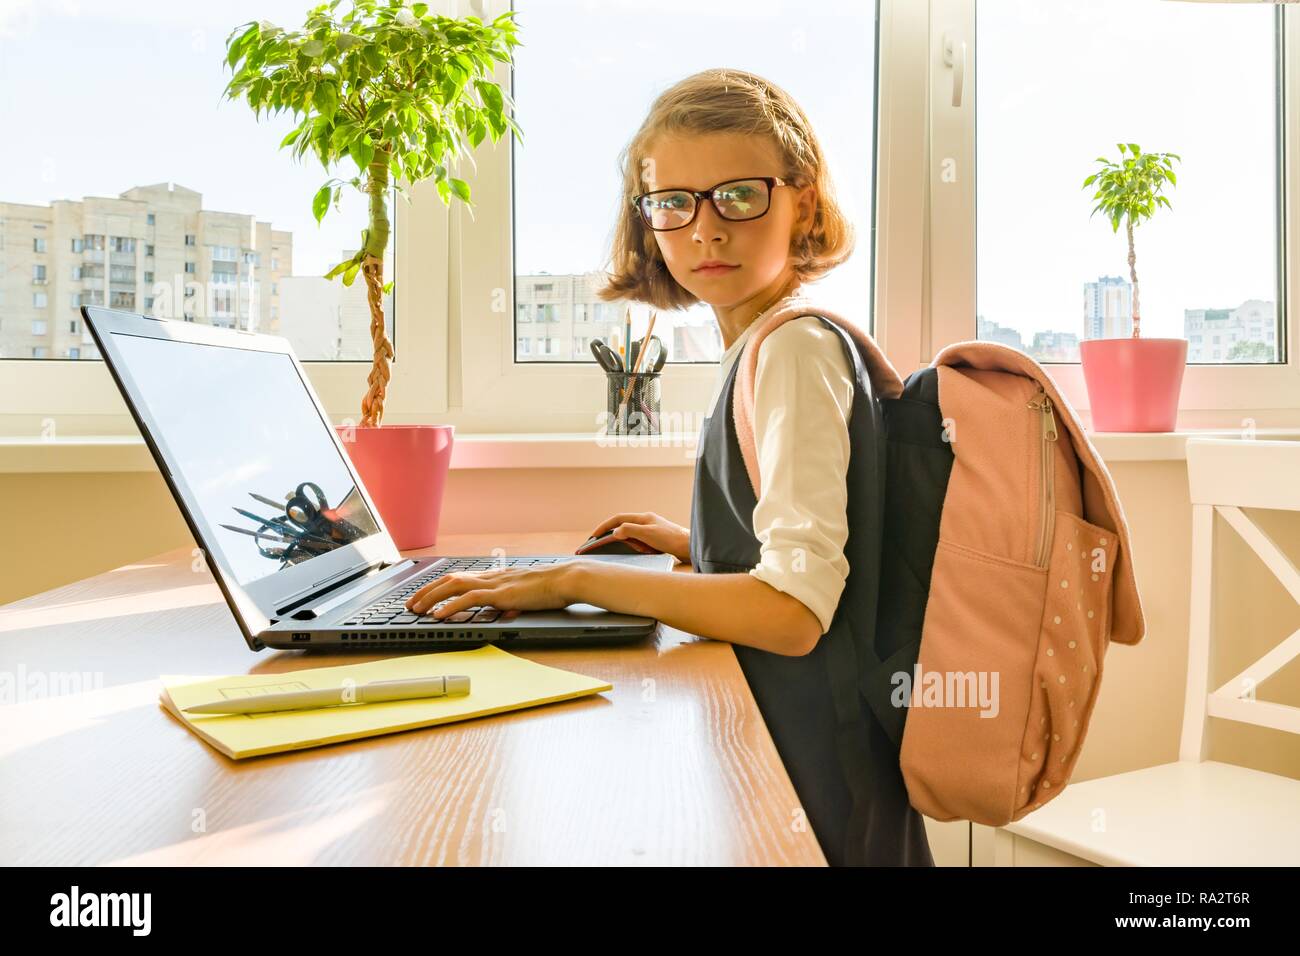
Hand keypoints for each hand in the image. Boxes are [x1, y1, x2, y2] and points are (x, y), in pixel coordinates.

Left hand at [404, 563, 582, 617]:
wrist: (566, 579)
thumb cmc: (551, 587)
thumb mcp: (525, 595)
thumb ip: (511, 602)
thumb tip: (504, 612)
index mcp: (496, 576)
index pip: (460, 577)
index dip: (440, 585)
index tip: (426, 594)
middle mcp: (490, 576)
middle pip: (450, 578)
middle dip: (427, 590)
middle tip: (411, 603)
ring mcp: (494, 584)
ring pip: (453, 586)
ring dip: (431, 597)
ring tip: (417, 609)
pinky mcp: (499, 594)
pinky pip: (468, 599)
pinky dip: (450, 606)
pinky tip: (438, 614)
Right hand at [587, 512, 689, 564]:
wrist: (690, 547)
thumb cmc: (671, 539)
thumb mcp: (648, 534)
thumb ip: (630, 531)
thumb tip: (615, 532)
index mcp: (643, 518)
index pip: (618, 519)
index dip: (604, 526)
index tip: (594, 535)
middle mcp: (646, 522)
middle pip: (623, 526)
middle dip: (612, 534)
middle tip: (600, 543)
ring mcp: (651, 530)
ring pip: (631, 535)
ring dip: (625, 542)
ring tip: (622, 549)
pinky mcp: (656, 540)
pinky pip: (639, 542)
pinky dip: (634, 547)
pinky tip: (637, 552)